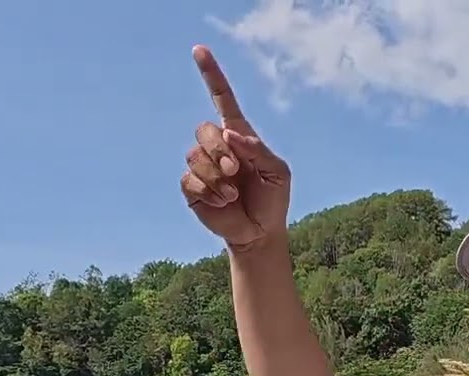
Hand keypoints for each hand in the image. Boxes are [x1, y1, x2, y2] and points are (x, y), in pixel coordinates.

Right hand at [181, 45, 291, 248]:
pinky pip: (190, 179)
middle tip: (235, 172)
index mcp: (239, 137)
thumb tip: (231, 134)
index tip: (199, 50)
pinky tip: (222, 202)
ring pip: (196, 156)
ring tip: (232, 193)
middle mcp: (218, 147)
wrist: (260, 232)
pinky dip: (209, 192)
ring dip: (216, 176)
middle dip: (221, 151)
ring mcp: (203, 166)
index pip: (222, 100)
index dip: (212, 75)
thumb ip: (259, 150)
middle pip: (205, 130)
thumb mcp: (278, 172)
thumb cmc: (272, 200)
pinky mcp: (192, 187)